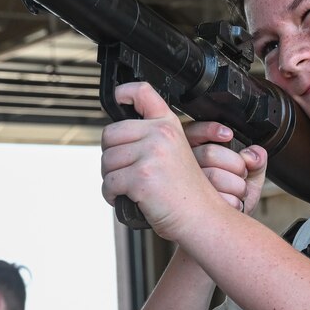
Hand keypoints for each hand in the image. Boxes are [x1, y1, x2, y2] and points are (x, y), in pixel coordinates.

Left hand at [101, 82, 234, 236]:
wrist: (203, 217)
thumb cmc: (188, 193)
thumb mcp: (178, 153)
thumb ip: (152, 138)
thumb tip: (116, 137)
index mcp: (169, 126)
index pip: (144, 93)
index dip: (126, 92)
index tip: (120, 97)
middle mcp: (160, 135)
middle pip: (110, 134)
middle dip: (111, 156)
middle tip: (124, 172)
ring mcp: (151, 154)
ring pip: (106, 161)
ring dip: (111, 179)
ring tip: (129, 188)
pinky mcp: (141, 176)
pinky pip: (109, 183)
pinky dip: (112, 195)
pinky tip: (128, 198)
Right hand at [183, 120, 267, 214]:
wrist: (223, 230)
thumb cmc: (231, 198)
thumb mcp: (249, 176)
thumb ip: (256, 161)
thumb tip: (254, 155)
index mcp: (195, 152)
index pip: (194, 132)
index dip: (210, 130)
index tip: (229, 135)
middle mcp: (185, 167)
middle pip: (209, 153)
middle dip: (236, 164)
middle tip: (242, 174)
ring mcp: (185, 187)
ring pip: (214, 176)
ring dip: (237, 186)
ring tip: (238, 192)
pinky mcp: (189, 207)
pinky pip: (215, 199)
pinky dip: (233, 203)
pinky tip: (232, 204)